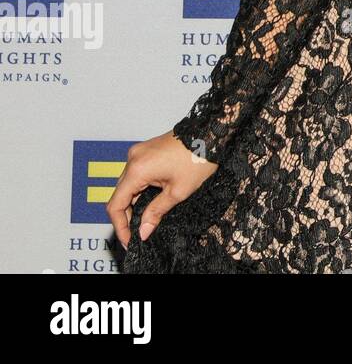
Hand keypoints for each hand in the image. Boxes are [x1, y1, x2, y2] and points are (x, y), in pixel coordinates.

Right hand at [106, 132, 218, 248]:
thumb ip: (156, 213)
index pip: (115, 205)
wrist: (213, 133)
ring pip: (127, 184)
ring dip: (133, 202)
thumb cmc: (199, 158)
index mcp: (137, 170)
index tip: (127, 241)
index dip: (119, 227)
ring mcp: (139, 152)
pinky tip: (149, 200)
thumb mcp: (178, 192)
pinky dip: (140, 188)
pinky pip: (136, 173)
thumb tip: (143, 231)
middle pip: (119, 194)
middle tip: (138, 233)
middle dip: (126, 216)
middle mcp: (133, 158)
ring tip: (144, 220)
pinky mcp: (147, 150)